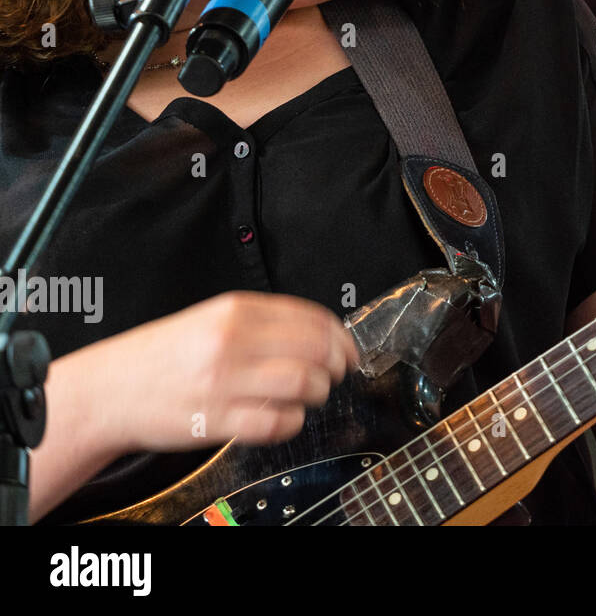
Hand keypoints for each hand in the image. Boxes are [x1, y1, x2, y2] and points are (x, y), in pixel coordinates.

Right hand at [87, 290, 359, 451]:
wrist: (108, 390)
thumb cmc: (163, 357)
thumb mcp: (211, 319)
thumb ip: (263, 322)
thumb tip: (321, 333)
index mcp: (235, 311)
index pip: (312, 318)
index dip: (341, 338)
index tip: (348, 351)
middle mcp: (232, 341)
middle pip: (315, 350)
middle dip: (336, 366)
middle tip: (333, 375)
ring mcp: (223, 382)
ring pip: (303, 385)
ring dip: (317, 394)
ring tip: (307, 397)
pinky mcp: (215, 421)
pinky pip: (275, 424)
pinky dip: (291, 423)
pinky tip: (283, 418)